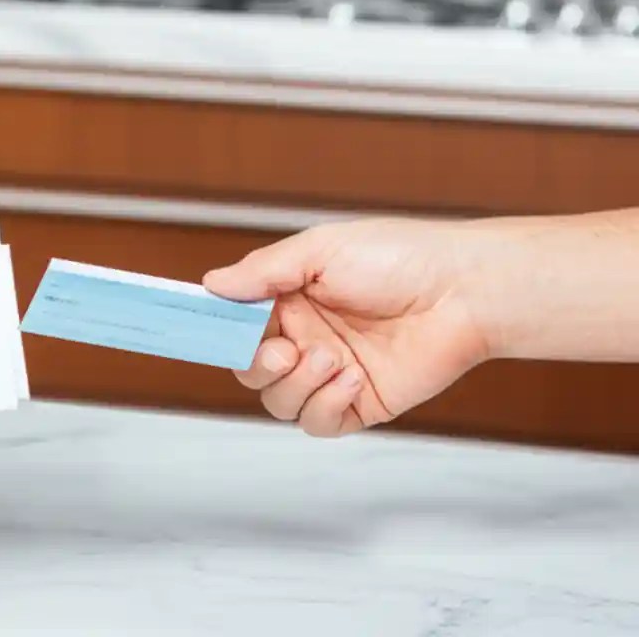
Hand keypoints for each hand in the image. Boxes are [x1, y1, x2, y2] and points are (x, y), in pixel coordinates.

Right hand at [203, 218, 493, 437]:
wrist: (466, 291)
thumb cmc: (401, 258)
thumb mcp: (322, 250)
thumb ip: (264, 271)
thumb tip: (211, 284)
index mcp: (290, 300)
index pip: (236, 324)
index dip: (218, 331)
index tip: (207, 330)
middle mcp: (305, 338)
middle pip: (249, 370)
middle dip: (256, 364)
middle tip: (282, 349)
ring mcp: (330, 374)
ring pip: (278, 401)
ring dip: (296, 384)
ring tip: (332, 358)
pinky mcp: (359, 403)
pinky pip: (317, 422)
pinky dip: (323, 405)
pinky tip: (349, 378)